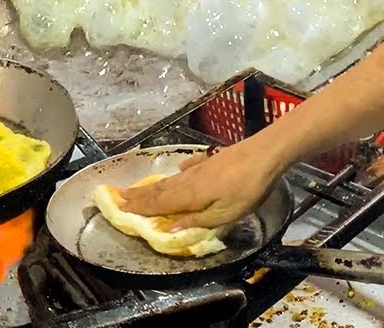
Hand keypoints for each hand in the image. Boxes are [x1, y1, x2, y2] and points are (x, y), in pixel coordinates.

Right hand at [116, 143, 281, 228]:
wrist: (265, 154)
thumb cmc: (247, 189)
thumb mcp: (224, 214)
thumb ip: (196, 221)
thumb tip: (169, 229)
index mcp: (190, 196)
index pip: (159, 204)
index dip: (140, 208)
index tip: (119, 208)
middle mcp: (189, 180)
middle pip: (160, 190)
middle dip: (139, 195)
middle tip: (118, 196)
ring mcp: (201, 167)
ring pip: (172, 179)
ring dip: (153, 185)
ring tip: (138, 188)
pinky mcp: (213, 160)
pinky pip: (189, 168)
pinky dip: (180, 172)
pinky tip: (179, 171)